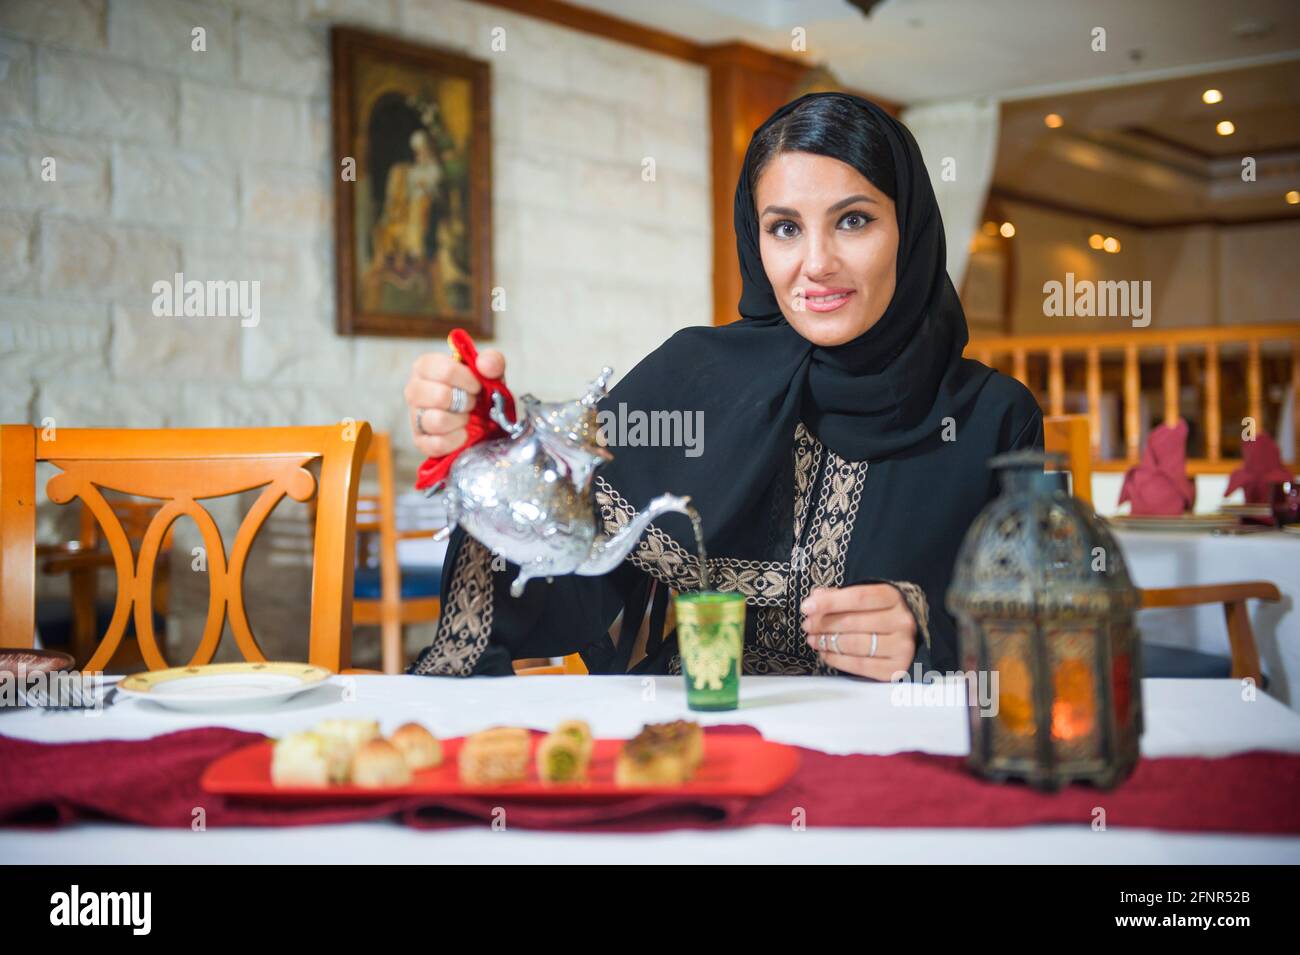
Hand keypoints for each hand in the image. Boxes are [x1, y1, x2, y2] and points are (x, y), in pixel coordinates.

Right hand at [404, 348, 504, 456]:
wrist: (481, 417)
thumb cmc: (478, 389)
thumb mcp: (489, 371)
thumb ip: (491, 361)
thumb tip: (485, 365)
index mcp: (425, 366)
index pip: (445, 371)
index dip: (469, 381)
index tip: (477, 386)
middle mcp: (414, 390)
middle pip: (441, 396)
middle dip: (466, 402)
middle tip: (473, 402)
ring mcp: (414, 417)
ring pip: (437, 421)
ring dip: (461, 421)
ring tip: (467, 417)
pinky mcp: (420, 441)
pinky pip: (437, 444)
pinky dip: (456, 440)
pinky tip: (463, 433)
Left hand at [800, 583, 917, 679]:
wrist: (913, 636)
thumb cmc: (882, 614)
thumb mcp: (867, 599)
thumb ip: (841, 596)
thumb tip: (816, 597)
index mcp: (894, 597)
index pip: (858, 597)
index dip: (829, 602)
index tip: (807, 607)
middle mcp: (902, 621)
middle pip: (853, 622)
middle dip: (823, 624)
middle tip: (808, 626)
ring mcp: (902, 646)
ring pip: (855, 644)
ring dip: (827, 642)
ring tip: (813, 640)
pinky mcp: (897, 668)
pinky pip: (860, 665)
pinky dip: (837, 660)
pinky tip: (825, 654)